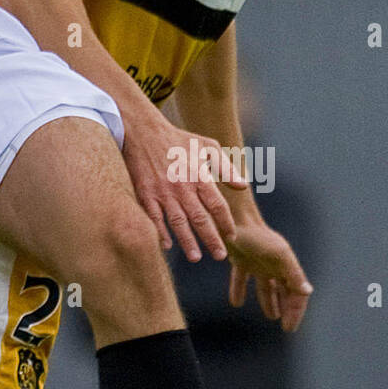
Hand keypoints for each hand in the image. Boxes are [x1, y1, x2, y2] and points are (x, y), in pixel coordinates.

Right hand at [121, 113, 246, 262]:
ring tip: (196, 257)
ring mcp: (163, 191)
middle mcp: (183, 186)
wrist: (143, 130)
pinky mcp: (145, 192)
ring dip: (188, 241)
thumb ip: (226, 167)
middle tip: (220, 256)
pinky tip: (167, 245)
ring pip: (178, 222)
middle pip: (200, 219)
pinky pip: (154, 217)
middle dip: (211, 239)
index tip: (231, 236)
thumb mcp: (207, 146)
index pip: (217, 206)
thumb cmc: (178, 139)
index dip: (226, 223)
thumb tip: (243, 186)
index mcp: (200, 175)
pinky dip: (160, 232)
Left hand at [226, 222, 312, 331]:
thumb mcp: (278, 255)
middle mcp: (274, 265)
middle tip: (286, 325)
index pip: (297, 292)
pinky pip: (241, 279)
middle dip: (287, 308)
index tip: (289, 328)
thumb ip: (293, 274)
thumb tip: (308, 292)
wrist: (233, 218)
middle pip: (284, 291)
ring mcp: (257, 263)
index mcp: (286, 265)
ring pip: (266, 287)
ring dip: (270, 302)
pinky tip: (236, 303)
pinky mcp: (240, 260)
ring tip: (272, 316)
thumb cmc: (257, 236)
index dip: (295, 310)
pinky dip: (239, 291)